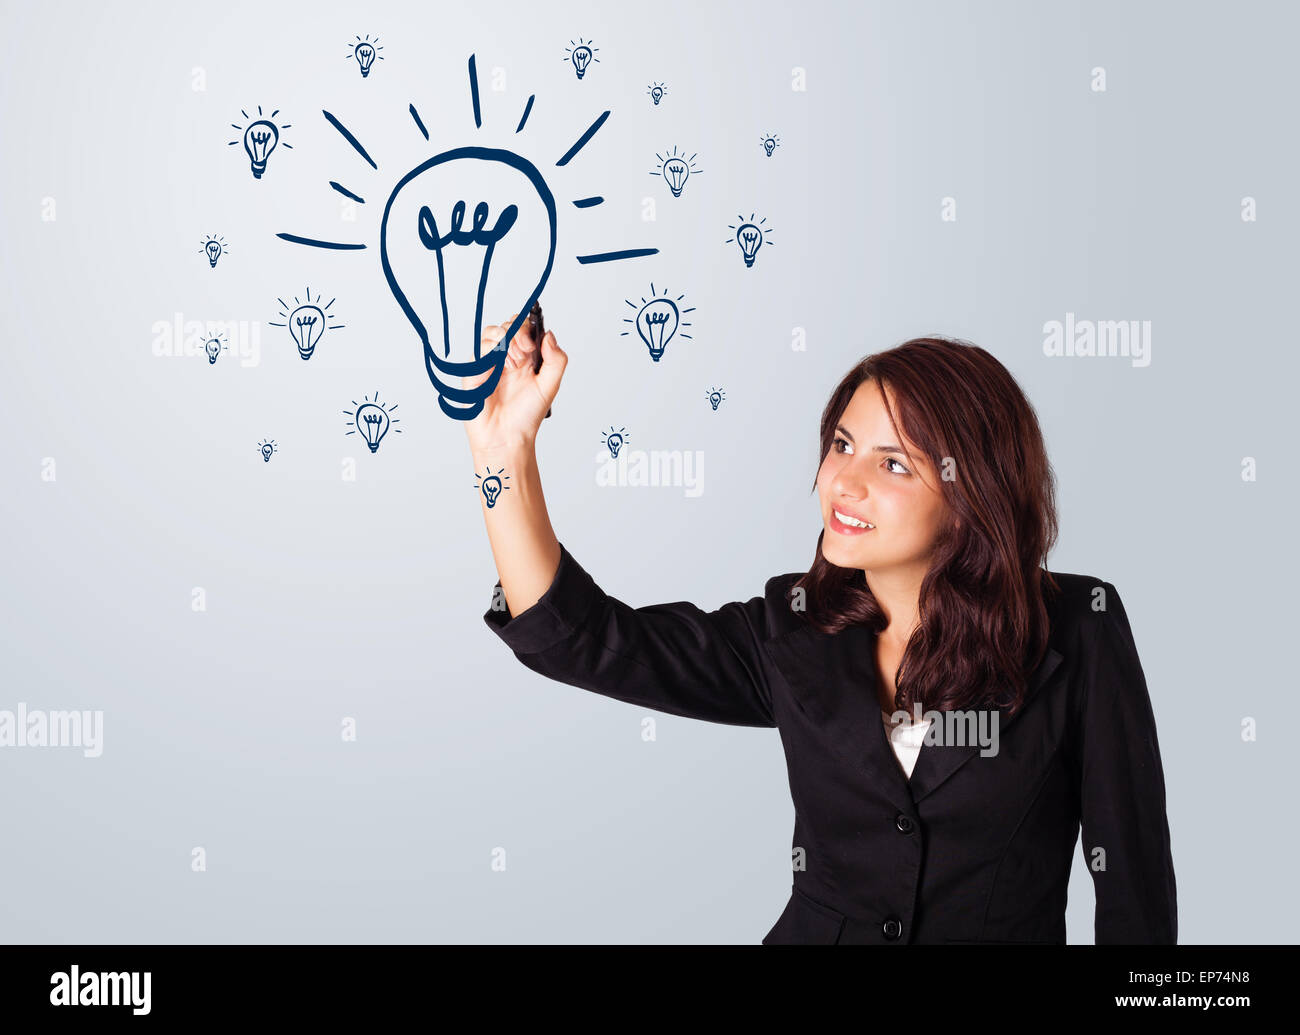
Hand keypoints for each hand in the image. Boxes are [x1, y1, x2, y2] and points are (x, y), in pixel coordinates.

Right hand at [461, 314, 566, 454]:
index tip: (532, 344)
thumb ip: (556, 359)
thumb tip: (549, 335)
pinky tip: (499, 368)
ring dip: (504, 342)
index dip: (528, 329)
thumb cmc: (526, 416)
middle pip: (508, 325)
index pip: (525, 328)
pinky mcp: (475, 371)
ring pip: (491, 332)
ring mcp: (490, 362)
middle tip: (523, 353)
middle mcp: (508, 357)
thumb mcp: (550, 386)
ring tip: (512, 365)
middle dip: (517, 334)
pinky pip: (478, 349)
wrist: (507, 436)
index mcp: (526, 358)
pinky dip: (490, 352)